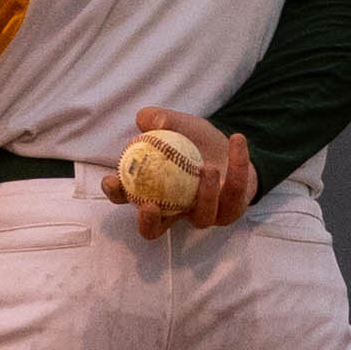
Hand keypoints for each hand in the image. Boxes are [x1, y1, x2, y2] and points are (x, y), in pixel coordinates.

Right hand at [102, 106, 256, 239]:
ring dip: (203, 195)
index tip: (113, 181)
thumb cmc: (194, 140)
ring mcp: (204, 214)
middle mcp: (175, 210)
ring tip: (206, 167)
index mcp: (154, 191)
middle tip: (149, 205)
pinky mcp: (231, 210)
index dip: (116, 193)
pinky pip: (234, 192)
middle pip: (154, 230)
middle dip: (148, 222)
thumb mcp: (177, 124)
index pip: (127, 198)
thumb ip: (160, 119)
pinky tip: (236, 139)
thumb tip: (148, 121)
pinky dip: (237, 165)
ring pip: (201, 217)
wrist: (230, 147)